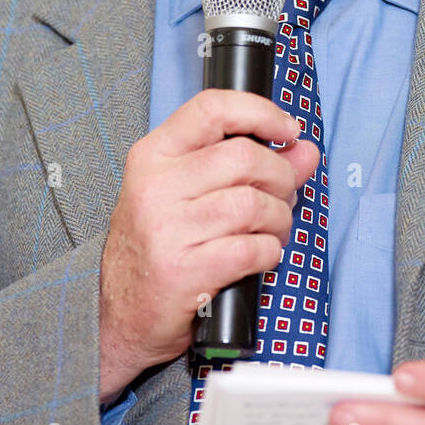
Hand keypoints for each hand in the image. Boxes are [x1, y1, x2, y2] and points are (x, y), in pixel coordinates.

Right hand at [98, 88, 318, 403]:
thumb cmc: (159, 248)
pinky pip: (252, 249)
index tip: (287, 130)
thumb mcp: (190, 194)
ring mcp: (166, 229)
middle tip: (282, 197)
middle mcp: (156, 186)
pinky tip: (260, 256)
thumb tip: (305, 150)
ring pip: (254, 204)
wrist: (120, 316)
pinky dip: (270, 252)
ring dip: (279, 219)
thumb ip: (250, 167)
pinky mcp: (183, 272)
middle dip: (281, 177)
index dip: (260, 112)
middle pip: (245, 156)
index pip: (211, 108)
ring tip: (272, 231)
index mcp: (154, 156)